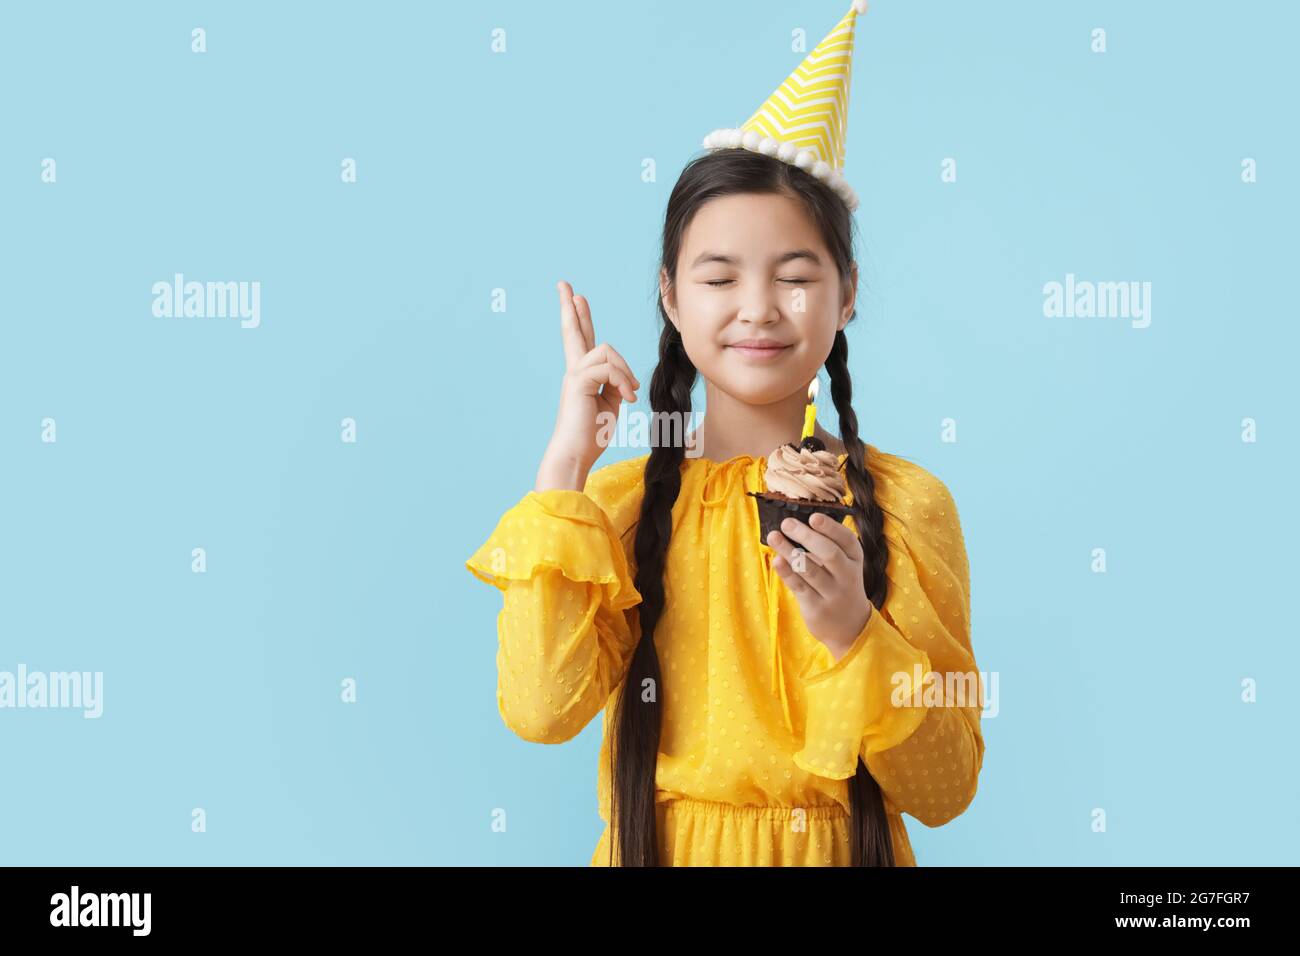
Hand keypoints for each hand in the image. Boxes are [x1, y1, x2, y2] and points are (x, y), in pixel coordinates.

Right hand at [536, 281, 639, 489]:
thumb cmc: (591, 435)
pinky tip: (627, 398)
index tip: (575, 298)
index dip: (579, 318)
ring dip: (624, 370)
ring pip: (606, 350)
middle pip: (574, 332)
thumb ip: (616, 384)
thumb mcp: (611, 404)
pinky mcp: (578, 383)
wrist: (575, 455)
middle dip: (571, 308)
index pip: (581, 341)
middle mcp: (575, 371)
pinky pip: (608, 369)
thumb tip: (624, 375)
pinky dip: (623, 381)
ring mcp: (574, 376)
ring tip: (629, 392)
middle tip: (564, 285)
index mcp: (582, 376)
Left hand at [767, 513, 872, 658]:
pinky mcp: (816, 608)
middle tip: (787, 523)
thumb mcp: (844, 566)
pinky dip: (786, 573)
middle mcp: (847, 576)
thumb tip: (795, 525)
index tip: (813, 517)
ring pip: (809, 569)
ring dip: (789, 551)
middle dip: (807, 536)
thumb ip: (827, 547)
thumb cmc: (840, 585)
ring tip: (774, 536)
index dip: (830, 528)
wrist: (851, 627)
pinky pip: (799, 587)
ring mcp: (832, 594)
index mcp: (855, 559)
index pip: (847, 540)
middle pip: (829, 553)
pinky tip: (776, 560)